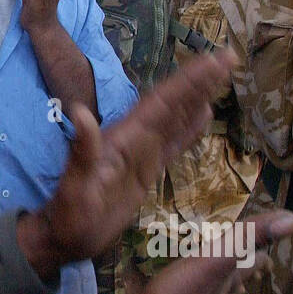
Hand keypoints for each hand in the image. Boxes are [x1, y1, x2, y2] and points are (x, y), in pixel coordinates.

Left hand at [16, 49, 235, 277]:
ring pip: (175, 119)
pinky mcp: (145, 170)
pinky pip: (172, 143)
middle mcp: (135, 139)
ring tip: (221, 74)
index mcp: (123, 137)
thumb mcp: (74, 184)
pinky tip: (204, 115)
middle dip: (199, 80)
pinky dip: (189, 128)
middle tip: (228, 57)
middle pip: (173, 103)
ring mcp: (141, 153)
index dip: (187, 80)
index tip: (212, 59)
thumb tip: (80, 112)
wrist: (64, 236)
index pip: (161, 102)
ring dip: (198, 96)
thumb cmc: (68, 214)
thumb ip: (83, 151)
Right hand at [97, 210, 292, 293]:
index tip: (271, 239)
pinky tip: (181, 288)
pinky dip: (192, 288)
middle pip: (237, 276)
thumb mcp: (215, 260)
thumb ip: (248, 238)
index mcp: (229, 277)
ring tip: (216, 268)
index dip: (263, 248)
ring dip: (219, 277)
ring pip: (216, 289)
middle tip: (244, 251)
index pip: (256, 259)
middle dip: (242, 261)